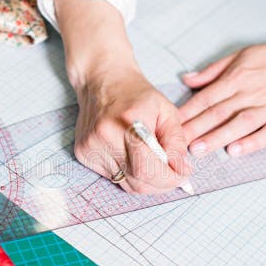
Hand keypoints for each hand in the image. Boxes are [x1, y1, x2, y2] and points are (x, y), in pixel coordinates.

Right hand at [54, 0, 190, 193]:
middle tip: (173, 173)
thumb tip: (182, 170)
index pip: (148, 169)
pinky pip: (113, 177)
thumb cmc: (137, 95)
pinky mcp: (83, 153)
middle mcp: (104, 138)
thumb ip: (177, 143)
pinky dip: (129, 174)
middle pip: (138, 182)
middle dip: (161, 184)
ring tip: (155, 165)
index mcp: (127, 124)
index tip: (182, 174)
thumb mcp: (167, 111)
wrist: (102, 80)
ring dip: (146, 181)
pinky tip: (133, 157)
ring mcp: (91, 147)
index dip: (169, 179)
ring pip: (126, 184)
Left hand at [178, 20, 265, 156]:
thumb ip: (214, 70)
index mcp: (239, 76)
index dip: (187, 112)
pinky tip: (236, 151)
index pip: (206, 97)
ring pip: (240, 123)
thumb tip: (186, 79)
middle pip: (218, 112)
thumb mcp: (245, 54)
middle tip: (174, 143)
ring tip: (198, 149)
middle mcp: (253, 91)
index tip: (169, 125)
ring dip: (217, 137)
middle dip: (194, 128)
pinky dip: (252, 142)